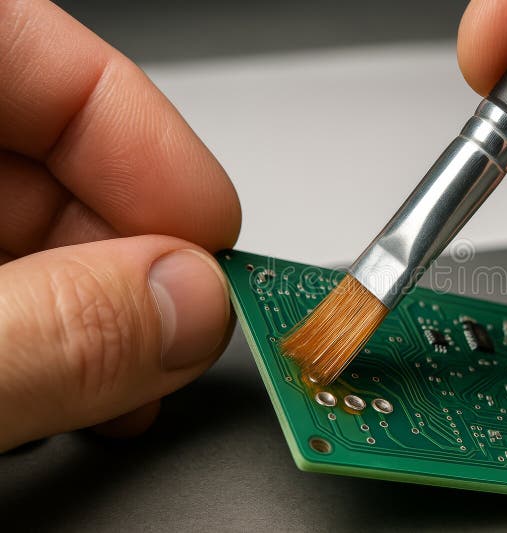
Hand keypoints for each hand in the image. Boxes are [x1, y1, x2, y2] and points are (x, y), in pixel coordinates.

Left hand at [0, 0, 240, 449]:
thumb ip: (43, 334)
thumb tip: (185, 309)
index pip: (46, 62)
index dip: (152, 145)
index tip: (217, 240)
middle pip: (48, 153)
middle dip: (133, 253)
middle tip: (180, 337)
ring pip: (28, 229)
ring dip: (97, 310)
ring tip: (127, 385)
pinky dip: (41, 338)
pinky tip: (61, 386)